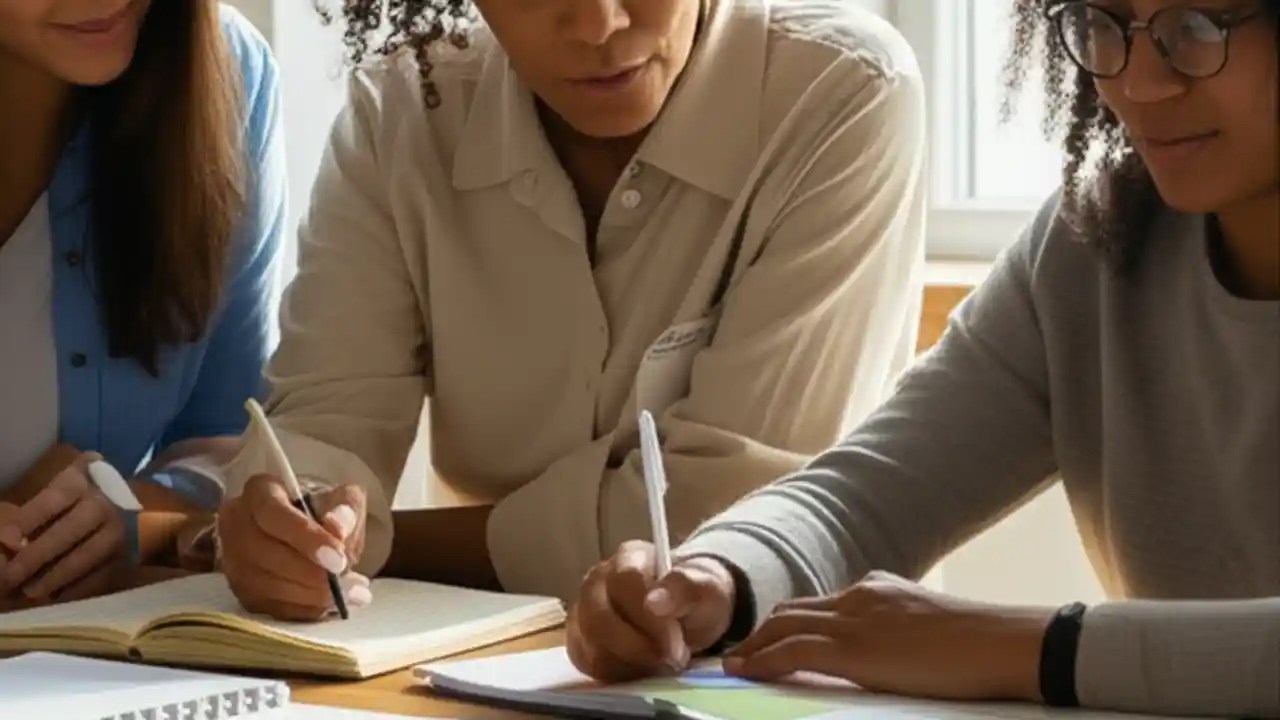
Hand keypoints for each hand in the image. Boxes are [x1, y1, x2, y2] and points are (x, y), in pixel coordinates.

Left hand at [0, 455, 126, 602]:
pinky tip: (56, 596)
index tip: (7, 541)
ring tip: (30, 591)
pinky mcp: (125, 555)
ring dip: (54, 578)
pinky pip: (99, 575)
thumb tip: (10, 545)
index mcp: (80, 483)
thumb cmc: (79, 502)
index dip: (28, 520)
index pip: (53, 500)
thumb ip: (36, 515)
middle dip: (35, 557)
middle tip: (10, 577)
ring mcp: (117, 531)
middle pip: (67, 531)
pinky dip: (75, 588)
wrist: (129, 513)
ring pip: (84, 557)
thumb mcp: (60, 496)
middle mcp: (102, 504)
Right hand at [217, 475, 371, 620]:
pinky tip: (331, 605)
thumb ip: (346, 507)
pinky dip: (304, 609)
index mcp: (259, 491)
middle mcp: (236, 523)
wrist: (306, 532)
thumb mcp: (342, 498)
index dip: (305, 538)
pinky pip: (270, 607)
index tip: (339, 559)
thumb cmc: (323, 511)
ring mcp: (233, 561)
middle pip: (265, 553)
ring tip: (350, 595)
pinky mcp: (241, 592)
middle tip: (351, 585)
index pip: (273, 513)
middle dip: (312, 574)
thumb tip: (340, 525)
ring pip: (265, 585)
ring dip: (311, 596)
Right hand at [567, 541, 736, 681]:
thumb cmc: (696, 598)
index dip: (648, 617)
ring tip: (662, 664)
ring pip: (590, 644)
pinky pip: (588, 663)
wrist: (690, 617)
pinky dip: (617, 674)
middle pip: (598, 616)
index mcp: (630, 557)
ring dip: (630, 663)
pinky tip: (643, 670)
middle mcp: (598, 580)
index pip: (625, 581)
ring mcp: (584, 610)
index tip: (676, 643)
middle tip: (672, 660)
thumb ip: (684, 590)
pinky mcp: (581, 641)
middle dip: (637, 647)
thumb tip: (654, 602)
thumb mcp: (707, 590)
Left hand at [723, 571, 1052, 701]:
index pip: (820, 604)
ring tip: (735, 663)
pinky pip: (794, 649)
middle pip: (793, 610)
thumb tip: (885, 654)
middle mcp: (859, 596)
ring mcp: (855, 618)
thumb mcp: (929, 628)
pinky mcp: (854, 647)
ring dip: (755, 645)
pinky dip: (764, 659)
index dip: (789, 622)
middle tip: (740, 652)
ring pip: (785, 625)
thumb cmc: (980, 645)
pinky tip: (748, 671)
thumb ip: (897, 632)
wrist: (1001, 642)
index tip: (770, 638)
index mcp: (878, 590)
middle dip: (763, 631)